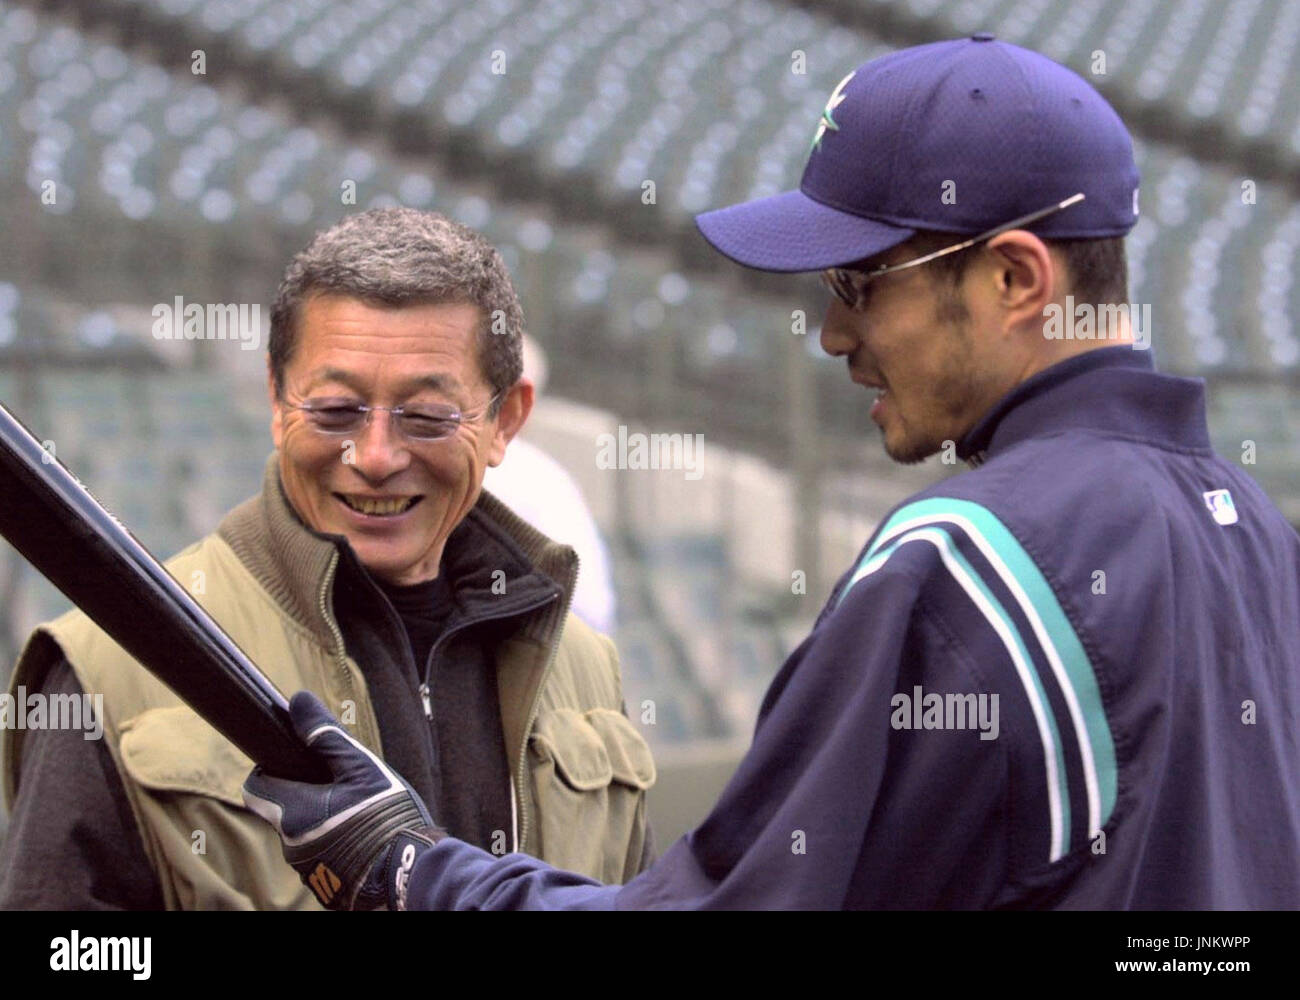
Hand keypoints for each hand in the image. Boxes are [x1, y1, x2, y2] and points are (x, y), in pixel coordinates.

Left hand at [242, 690, 442, 909]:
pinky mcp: (324, 886)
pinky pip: (319, 855)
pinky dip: (333, 842)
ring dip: (320, 819)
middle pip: (282, 808)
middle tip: (342, 786)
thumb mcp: (362, 769)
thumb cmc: (388, 817)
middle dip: (305, 794)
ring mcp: (306, 869)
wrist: (413, 874)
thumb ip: (326, 737)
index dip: (271, 769)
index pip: (255, 785)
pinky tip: (363, 837)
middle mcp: (290, 845)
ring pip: (301, 833)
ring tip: (359, 813)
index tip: (296, 762)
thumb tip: (298, 702)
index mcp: (293, 812)